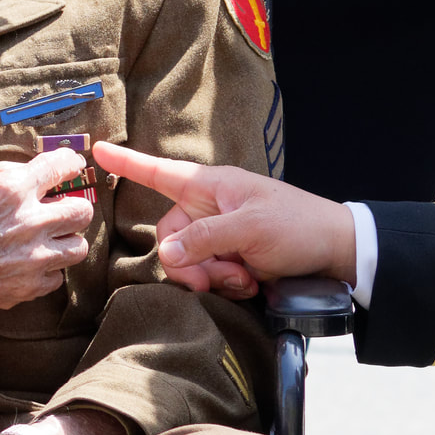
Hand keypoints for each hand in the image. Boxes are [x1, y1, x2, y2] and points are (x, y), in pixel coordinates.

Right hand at [0, 148, 93, 349]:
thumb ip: (6, 179)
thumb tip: (33, 175)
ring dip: (65, 242)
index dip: (69, 166)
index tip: (70, 168)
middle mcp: (30, 222)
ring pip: (78, 248)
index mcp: (12, 188)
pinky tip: (27, 266)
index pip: (63, 166)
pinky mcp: (28, 288)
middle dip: (73, 207)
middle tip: (59, 210)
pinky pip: (56, 278)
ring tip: (48, 241)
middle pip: (82, 210)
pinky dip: (46, 272)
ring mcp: (33, 258)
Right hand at [92, 142, 354, 298]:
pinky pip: (207, 277)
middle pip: (171, 238)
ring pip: (188, 263)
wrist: (336, 252)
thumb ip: (205, 239)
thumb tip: (168, 253)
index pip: (160, 172)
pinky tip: (251, 283)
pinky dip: (225, 285)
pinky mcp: (230, 259)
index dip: (128, 163)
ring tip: (247, 279)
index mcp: (210, 186)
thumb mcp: (251, 229)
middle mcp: (209, 208)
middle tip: (224, 276)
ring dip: (213, 278)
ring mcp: (219, 235)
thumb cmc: (298, 226)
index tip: (98, 149)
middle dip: (192, 264)